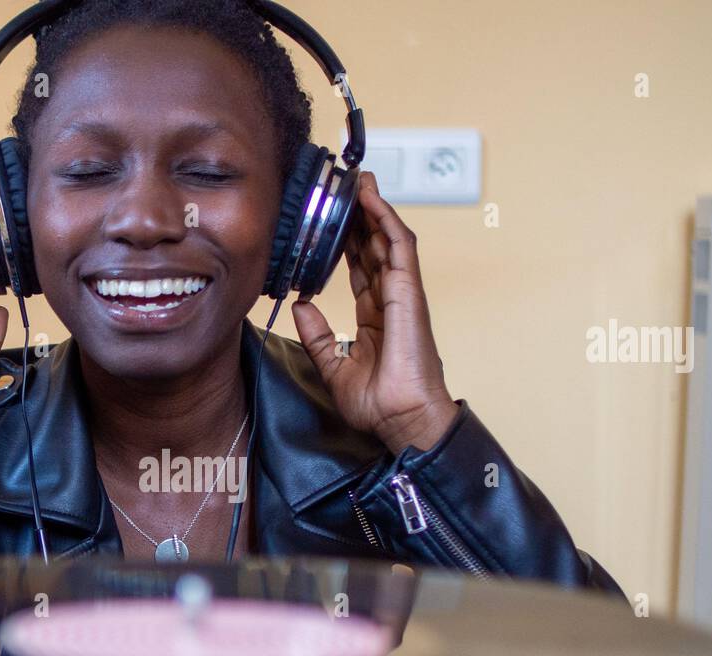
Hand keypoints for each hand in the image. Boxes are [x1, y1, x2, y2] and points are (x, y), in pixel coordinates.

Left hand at [291, 171, 458, 454]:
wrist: (401, 419)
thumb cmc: (378, 403)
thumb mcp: (334, 366)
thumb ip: (318, 335)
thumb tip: (301, 304)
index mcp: (375, 315)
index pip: (360, 267)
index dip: (346, 241)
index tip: (329, 219)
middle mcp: (391, 300)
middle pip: (373, 246)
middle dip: (359, 215)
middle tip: (342, 186)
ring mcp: (403, 294)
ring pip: (388, 238)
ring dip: (374, 207)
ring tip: (357, 179)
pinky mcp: (409, 292)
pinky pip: (399, 247)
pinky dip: (385, 219)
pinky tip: (370, 198)